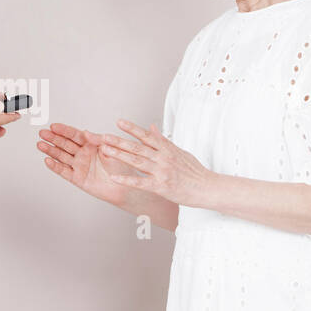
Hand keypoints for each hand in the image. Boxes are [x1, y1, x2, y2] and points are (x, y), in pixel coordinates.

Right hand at [37, 122, 141, 205]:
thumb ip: (98, 140)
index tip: (54, 126)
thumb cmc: (121, 167)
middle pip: (65, 144)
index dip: (64, 130)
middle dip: (53, 138)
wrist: (124, 187)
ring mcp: (79, 165)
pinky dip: (55, 166)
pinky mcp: (77, 178)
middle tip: (42, 133)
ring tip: (40, 145)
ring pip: (61, 156)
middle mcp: (83, 154)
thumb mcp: (111, 148)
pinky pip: (64, 171)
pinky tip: (48, 160)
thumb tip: (86, 132)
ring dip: (50, 150)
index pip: (75, 135)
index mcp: (91, 144)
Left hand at [96, 118, 215, 205]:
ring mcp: (161, 171)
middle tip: (104, 136)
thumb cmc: (194, 171)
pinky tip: (115, 177)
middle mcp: (163, 158)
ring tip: (106, 150)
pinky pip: (140, 182)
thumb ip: (163, 140)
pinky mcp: (161, 186)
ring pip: (137, 161)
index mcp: (167, 149)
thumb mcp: (180, 152)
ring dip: (119, 155)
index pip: (146, 136)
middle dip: (119, 141)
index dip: (132, 128)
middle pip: (138, 147)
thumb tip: (151, 127)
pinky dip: (127, 180)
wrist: (207, 188)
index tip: (119, 122)